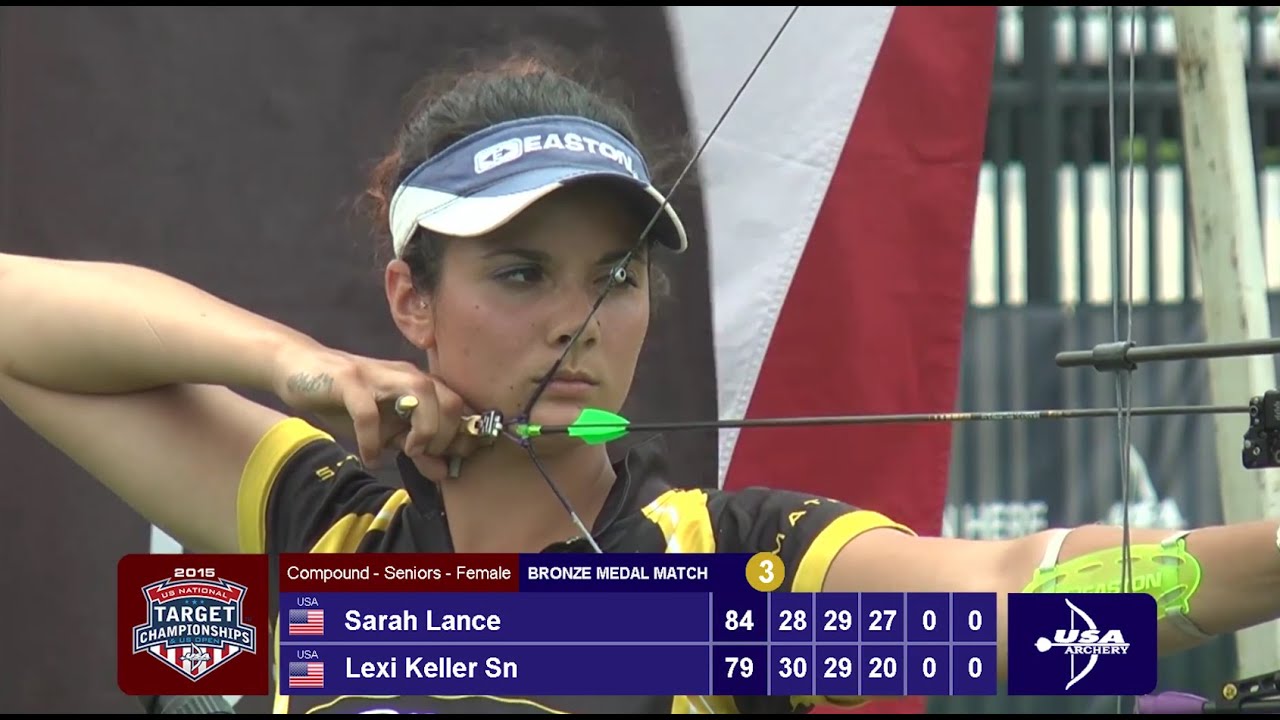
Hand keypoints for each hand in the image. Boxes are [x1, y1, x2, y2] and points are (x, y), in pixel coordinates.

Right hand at [271, 344, 481, 475]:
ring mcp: (378, 376)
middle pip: (449, 400)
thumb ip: (415, 447)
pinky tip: (370, 458)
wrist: (300, 367)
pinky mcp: (348, 381)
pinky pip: (368, 413)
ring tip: (407, 452)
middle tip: (425, 456)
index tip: (457, 460)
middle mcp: (406, 375)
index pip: (460, 407)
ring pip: (421, 394)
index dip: (465, 437)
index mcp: (419, 384)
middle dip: (446, 436)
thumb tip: (444, 472)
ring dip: (422, 430)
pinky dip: (372, 441)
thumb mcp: (386, 429)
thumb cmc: (347, 401)